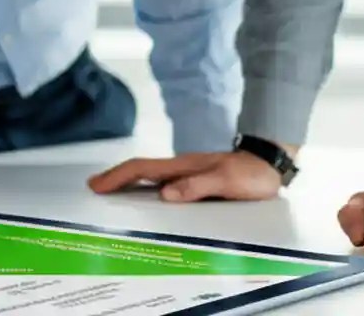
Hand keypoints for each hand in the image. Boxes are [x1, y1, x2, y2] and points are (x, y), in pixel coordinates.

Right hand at [88, 151, 283, 202]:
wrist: (270, 164)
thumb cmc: (250, 174)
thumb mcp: (226, 181)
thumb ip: (197, 186)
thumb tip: (165, 194)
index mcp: (182, 166)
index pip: (141, 168)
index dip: (117, 176)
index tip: (96, 185)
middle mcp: (180, 168)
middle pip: (139, 170)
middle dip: (114, 177)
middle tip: (93, 187)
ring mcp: (186, 174)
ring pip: (149, 177)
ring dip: (127, 182)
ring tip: (110, 193)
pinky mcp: (194, 181)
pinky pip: (161, 184)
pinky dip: (144, 188)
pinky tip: (144, 198)